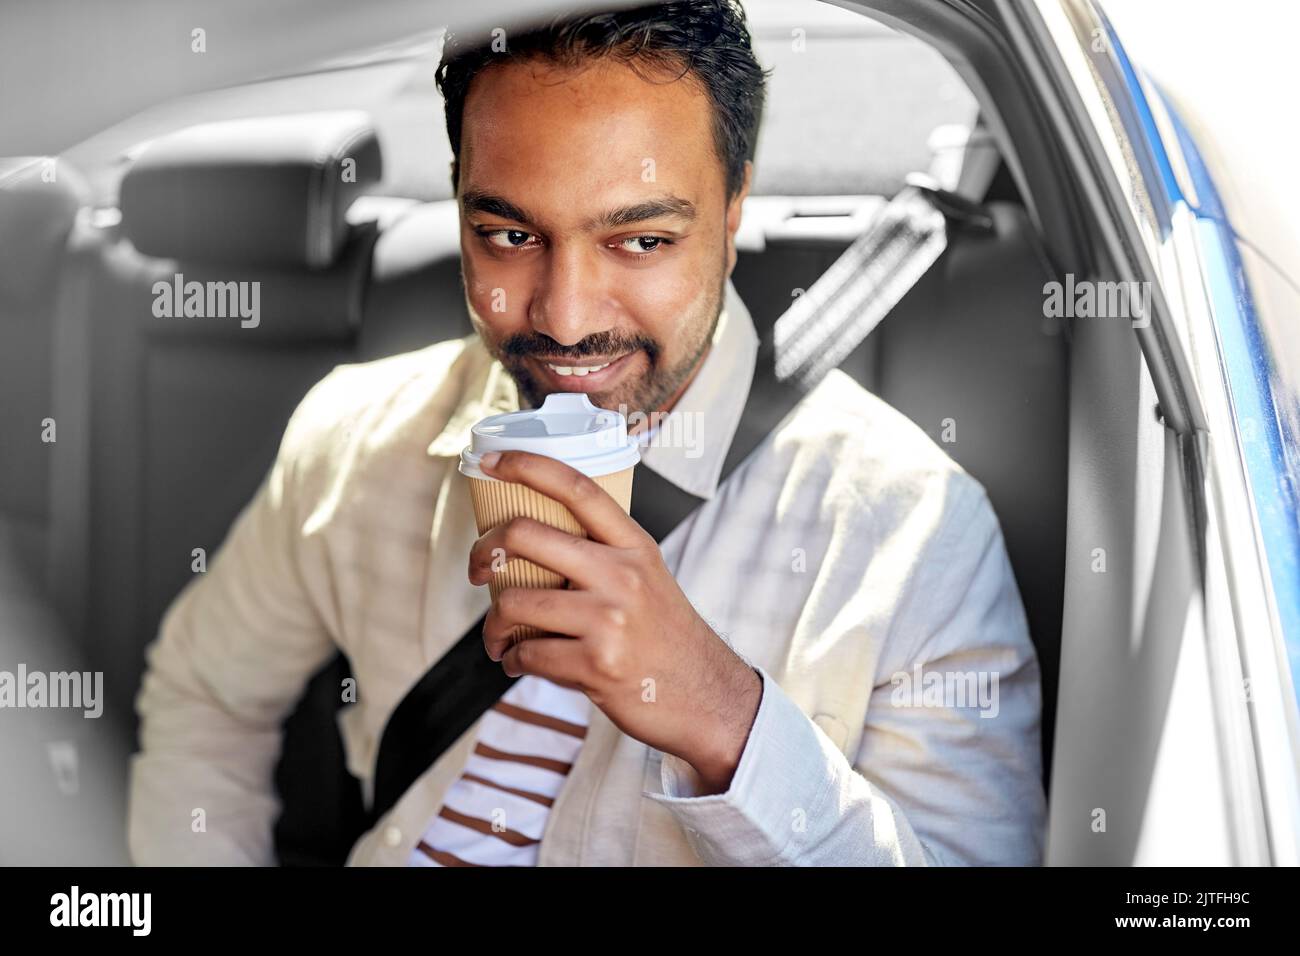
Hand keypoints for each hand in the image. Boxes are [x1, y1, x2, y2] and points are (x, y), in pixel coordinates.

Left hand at [468, 450, 761, 793]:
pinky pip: (527, 654)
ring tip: (498, 637)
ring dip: (492, 624)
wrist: (707, 698)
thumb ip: (603, 556)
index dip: (527, 465)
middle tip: (475, 570)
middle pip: (527, 535)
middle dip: (482, 551)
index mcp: (634, 546)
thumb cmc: (667, 638)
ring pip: (514, 602)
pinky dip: (512, 661)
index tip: (489, 462)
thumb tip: (532, 543)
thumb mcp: (648, 579)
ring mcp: (609, 619)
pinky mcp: (596, 664)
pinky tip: (519, 663)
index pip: (577, 488)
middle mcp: (623, 575)